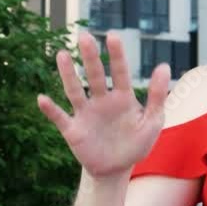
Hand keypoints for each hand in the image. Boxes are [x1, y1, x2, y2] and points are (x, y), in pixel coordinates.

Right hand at [37, 31, 170, 178]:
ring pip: (75, 91)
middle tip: (84, 37)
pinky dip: (51, 110)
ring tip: (62, 55)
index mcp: (123, 97)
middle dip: (90, 57)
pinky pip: (60, 118)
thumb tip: (164, 66)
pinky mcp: (74, 131)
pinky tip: (42, 99)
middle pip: (95, 76)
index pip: (120, 72)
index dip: (117, 55)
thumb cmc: (136, 143)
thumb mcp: (153, 121)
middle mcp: (102, 101)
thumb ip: (158, 95)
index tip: (112, 36)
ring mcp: (86, 114)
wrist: (117, 169)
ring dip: (68, 74)